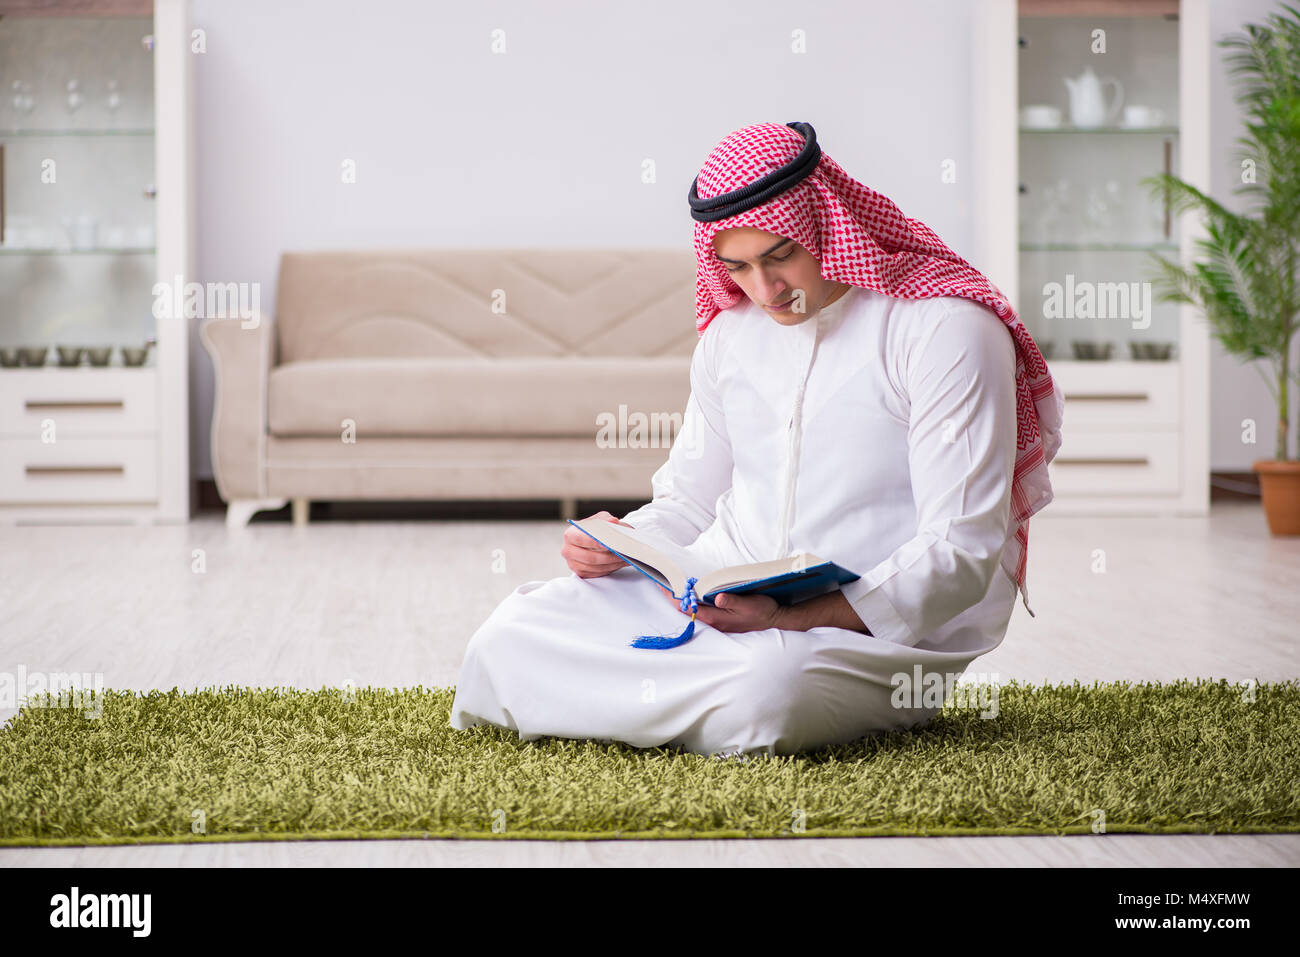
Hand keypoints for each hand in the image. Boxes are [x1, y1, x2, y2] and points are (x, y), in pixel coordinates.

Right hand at [562, 510, 634, 577]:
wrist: (593, 539)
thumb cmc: (596, 529)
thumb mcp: (600, 519)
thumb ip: (606, 519)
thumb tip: (613, 521)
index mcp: (570, 535)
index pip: (581, 539)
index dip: (594, 543)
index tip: (608, 545)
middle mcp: (568, 550)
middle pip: (590, 558)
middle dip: (608, 557)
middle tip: (622, 554)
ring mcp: (573, 563)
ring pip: (595, 567)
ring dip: (612, 564)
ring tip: (626, 559)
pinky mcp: (581, 573)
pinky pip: (597, 574)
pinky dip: (611, 569)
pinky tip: (621, 563)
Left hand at [661, 586, 782, 633]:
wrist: (774, 619)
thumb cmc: (762, 610)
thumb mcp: (749, 604)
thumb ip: (732, 601)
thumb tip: (717, 598)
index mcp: (716, 618)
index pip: (688, 607)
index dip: (674, 596)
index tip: (663, 585)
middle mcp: (713, 622)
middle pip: (686, 609)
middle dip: (672, 596)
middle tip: (661, 581)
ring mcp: (716, 621)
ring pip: (692, 610)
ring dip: (681, 598)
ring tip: (670, 584)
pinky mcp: (720, 619)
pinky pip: (700, 610)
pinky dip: (691, 600)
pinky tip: (689, 592)